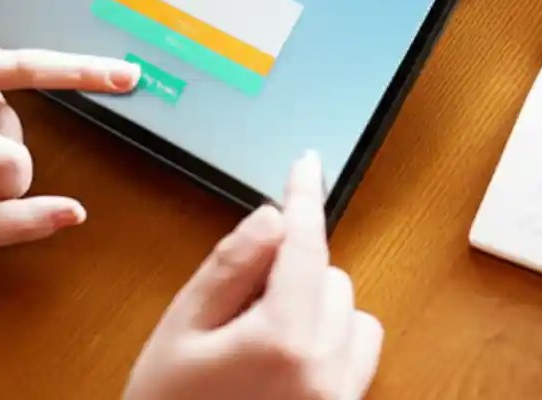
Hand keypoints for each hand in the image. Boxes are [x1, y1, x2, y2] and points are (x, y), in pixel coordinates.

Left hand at [0, 49, 140, 249]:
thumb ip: (11, 225)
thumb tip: (75, 213)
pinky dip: (43, 69)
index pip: (13, 166)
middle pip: (18, 137)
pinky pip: (17, 62)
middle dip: (3, 169)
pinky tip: (75, 69)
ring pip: (14, 111)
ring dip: (4, 138)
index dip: (5, 194)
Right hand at [124, 153, 383, 399]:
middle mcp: (326, 371)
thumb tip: (273, 215)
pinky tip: (288, 365)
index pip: (306, 247)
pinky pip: (359, 356)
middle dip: (294, 274)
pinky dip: (333, 344)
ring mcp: (341, 399)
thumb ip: (230, 267)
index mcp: (282, 341)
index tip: (307, 165)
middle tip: (239, 308)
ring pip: (354, 315)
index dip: (305, 198)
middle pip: (334, 277)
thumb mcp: (181, 331)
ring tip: (262, 343)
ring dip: (319, 310)